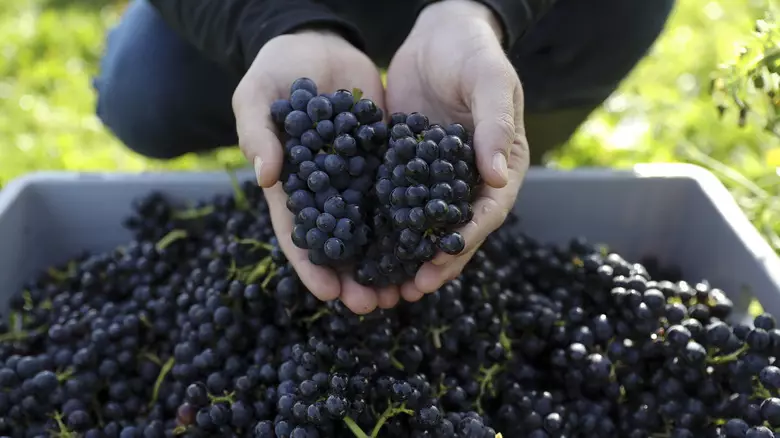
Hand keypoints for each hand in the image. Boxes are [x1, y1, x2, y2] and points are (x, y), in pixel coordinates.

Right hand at [232, 30, 390, 314]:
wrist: (320, 42)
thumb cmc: (277, 69)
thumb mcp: (257, 94)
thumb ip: (258, 132)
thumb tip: (265, 176)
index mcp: (290, 184)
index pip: (299, 233)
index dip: (311, 266)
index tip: (328, 294)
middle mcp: (326, 190)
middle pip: (340, 242)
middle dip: (354, 276)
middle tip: (373, 305)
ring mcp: (357, 177)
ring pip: (373, 227)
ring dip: (386, 259)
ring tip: (405, 290)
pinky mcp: (385, 160)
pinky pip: (399, 193)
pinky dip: (410, 219)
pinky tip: (427, 242)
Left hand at [385, 0, 529, 300]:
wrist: (439, 31)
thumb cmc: (474, 52)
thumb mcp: (489, 80)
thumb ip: (494, 123)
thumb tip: (495, 175)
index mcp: (499, 164)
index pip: (486, 211)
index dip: (465, 240)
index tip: (440, 263)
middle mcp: (468, 179)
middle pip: (453, 229)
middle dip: (433, 263)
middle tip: (409, 291)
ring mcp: (434, 176)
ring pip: (421, 224)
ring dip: (405, 256)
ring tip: (383, 286)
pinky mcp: (404, 167)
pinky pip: (393, 201)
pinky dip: (381, 226)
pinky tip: (359, 246)